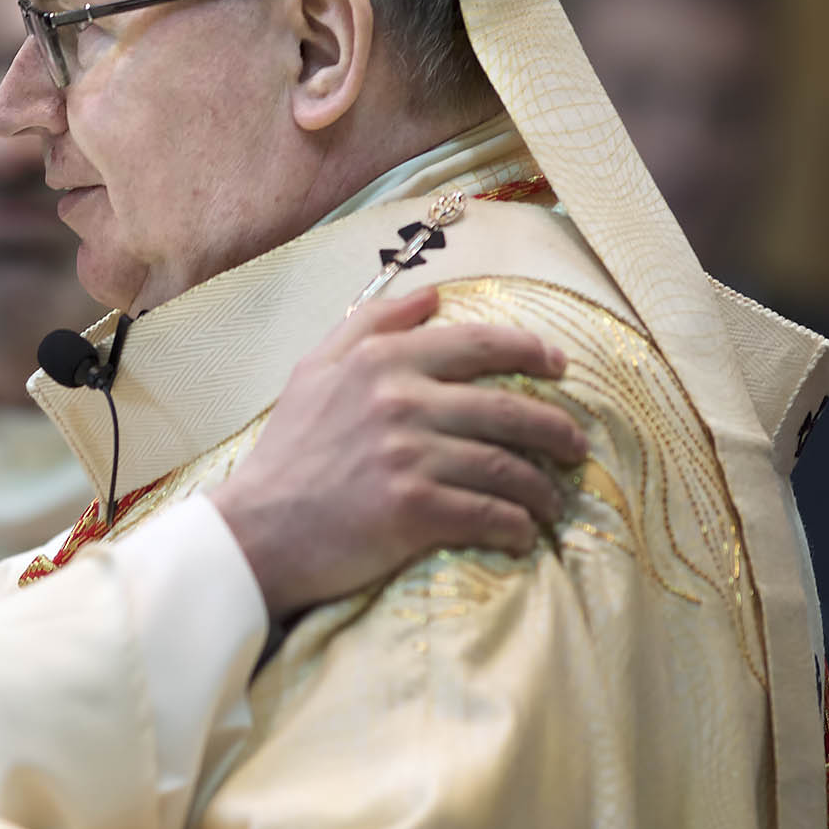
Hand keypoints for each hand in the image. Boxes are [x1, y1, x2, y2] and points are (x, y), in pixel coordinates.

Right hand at [208, 282, 585, 618]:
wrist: (254, 532)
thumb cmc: (288, 452)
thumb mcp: (313, 371)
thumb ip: (369, 324)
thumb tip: (434, 294)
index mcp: (379, 361)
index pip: (478, 344)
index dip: (532, 351)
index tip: (561, 367)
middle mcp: (398, 401)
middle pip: (509, 408)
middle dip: (556, 429)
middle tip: (573, 445)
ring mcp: (408, 457)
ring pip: (509, 467)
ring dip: (542, 488)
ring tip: (550, 499)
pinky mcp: (414, 511)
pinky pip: (492, 515)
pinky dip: (518, 527)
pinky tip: (522, 534)